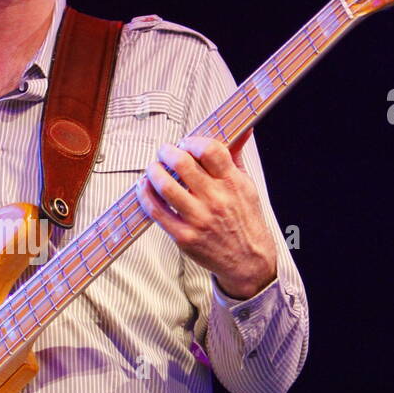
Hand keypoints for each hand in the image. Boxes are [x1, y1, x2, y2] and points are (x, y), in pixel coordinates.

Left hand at [136, 130, 276, 299]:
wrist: (248, 261)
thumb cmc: (245, 221)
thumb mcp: (247, 186)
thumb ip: (236, 157)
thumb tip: (242, 130)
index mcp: (232, 183)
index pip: (210, 150)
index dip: (192, 141)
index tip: (186, 142)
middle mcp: (215, 200)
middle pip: (183, 164)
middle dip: (167, 152)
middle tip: (164, 152)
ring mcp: (198, 219)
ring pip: (165, 186)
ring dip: (153, 171)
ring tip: (153, 168)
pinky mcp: (184, 236)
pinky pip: (156, 211)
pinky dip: (145, 195)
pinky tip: (144, 188)